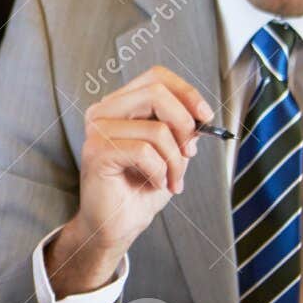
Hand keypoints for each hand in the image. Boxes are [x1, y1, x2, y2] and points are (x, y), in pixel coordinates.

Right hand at [48, 65, 211, 294]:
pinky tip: (156, 183)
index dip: (186, 92)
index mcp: (119, 106)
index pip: (156, 77)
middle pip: (156, 93)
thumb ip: (181, 129)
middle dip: (184, 124)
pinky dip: (160, 172)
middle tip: (190, 152)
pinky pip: (145, 152)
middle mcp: (103, 112)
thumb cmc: (140, 189)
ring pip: (156, 127)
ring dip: (175, 160)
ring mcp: (97, 131)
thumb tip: (200, 115)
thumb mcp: (171, 152)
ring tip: (172, 179)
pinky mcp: (97, 153)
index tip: (205, 117)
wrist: (117, 225)